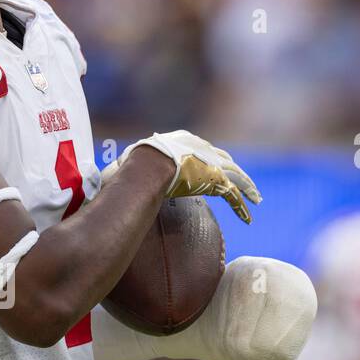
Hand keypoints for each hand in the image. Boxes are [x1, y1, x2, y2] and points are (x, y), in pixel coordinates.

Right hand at [119, 130, 261, 223]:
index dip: (210, 160)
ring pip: (234, 176)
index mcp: (182, 141)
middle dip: (234, 172)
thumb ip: (123, 171)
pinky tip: (248, 217)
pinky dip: (241, 205)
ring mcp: (210, 163)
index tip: (215, 168)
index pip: (202, 150)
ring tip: (256, 199)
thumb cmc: (134, 163)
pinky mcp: (215, 179)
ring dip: (247, 188)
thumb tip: (103, 180)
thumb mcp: (127, 163)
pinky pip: (233, 194)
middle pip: (223, 161)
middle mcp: (201, 148)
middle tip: (243, 182)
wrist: (150, 163)